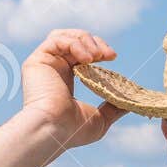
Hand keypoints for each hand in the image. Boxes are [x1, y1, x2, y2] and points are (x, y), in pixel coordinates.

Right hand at [20, 29, 127, 146]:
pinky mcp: (37, 60)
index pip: (81, 54)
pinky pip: (56, 40)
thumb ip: (113, 108)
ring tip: (97, 56)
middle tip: (109, 55)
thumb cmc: (73, 130)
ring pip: (64, 36)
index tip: (112, 57)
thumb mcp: (100, 119)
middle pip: (74, 40)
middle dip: (95, 43)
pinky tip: (87, 58)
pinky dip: (75, 44)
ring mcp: (44, 64)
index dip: (98, 51)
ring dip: (85, 40)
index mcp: (65, 79)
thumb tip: (130, 104)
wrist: (53, 130)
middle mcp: (53, 69)